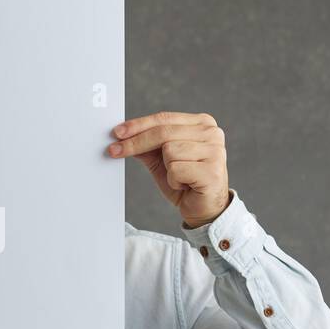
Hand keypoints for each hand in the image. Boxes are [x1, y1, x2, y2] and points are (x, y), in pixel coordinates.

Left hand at [107, 111, 228, 227]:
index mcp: (202, 123)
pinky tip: (185, 185)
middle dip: (135, 143)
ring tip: (178, 177)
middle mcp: (212, 133)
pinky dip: (173, 181)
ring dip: (166, 168)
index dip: (138, 125)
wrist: (203, 209)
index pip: (164, 118)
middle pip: (163, 132)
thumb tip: (122, 136)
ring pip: (169, 150)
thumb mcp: (161, 160)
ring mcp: (215, 151)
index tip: (116, 133)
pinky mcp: (212, 171)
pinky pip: (176, 170)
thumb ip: (146, 146)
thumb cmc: (184, 182)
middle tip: (114, 150)